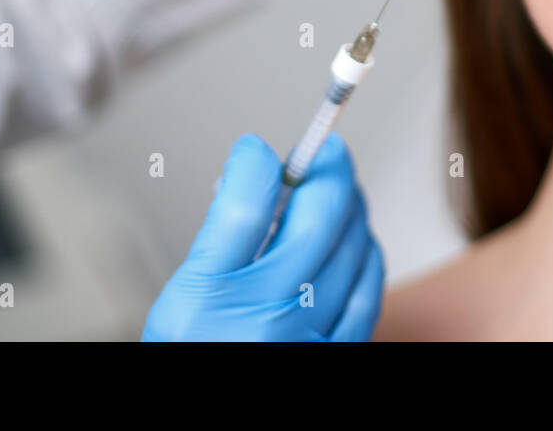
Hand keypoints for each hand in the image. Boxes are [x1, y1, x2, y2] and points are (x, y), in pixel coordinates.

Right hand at [142, 131, 384, 340]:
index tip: (256, 150)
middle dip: (326, 168)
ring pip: (354, 242)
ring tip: (338, 189)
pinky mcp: (339, 352)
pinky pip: (369, 284)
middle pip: (318, 215)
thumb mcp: (184, 298)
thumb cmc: (197, 356)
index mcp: (210, 298)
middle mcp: (264, 317)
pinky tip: (356, 238)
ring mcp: (310, 337)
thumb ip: (220, 240)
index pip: (244, 205)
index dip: (256, 163)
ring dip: (350, 203)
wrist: (212, 426)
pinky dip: (366, 250)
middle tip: (323, 151)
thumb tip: (257, 179)